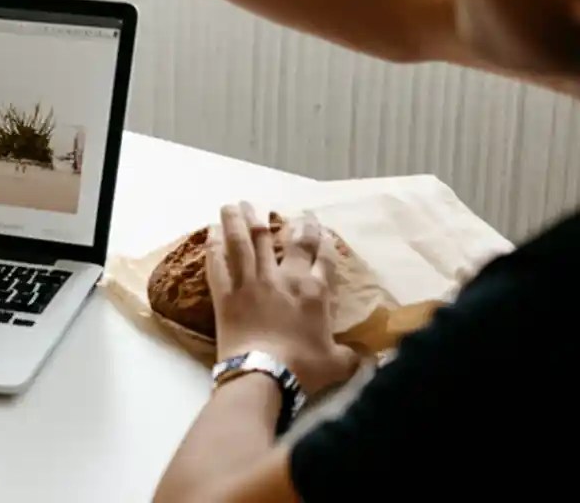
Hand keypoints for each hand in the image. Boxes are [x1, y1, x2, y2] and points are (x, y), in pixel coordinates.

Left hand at [207, 203, 359, 393]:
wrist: (262, 374)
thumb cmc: (302, 369)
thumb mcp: (337, 363)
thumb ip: (350, 355)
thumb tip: (368, 358)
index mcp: (314, 292)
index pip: (321, 258)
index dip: (321, 241)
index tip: (317, 226)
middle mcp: (283, 279)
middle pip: (287, 243)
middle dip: (288, 225)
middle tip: (282, 212)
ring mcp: (251, 282)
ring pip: (245, 242)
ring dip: (240, 221)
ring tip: (236, 205)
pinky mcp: (225, 293)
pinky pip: (218, 262)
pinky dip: (214, 245)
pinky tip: (211, 231)